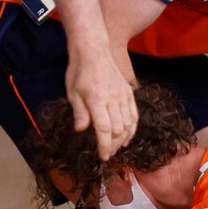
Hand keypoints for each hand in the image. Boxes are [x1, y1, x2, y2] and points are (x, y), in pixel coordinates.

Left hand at [66, 40, 136, 158]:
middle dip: (113, 145)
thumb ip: (79, 112)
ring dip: (124, 139)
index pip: (104, 129)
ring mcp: (123, 95)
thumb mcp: (73, 93)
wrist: (93, 51)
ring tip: (117, 147)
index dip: (104, 146)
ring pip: (129, 124)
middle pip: (118, 130)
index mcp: (97, 100)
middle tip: (108, 154)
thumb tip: (81, 130)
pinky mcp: (129, 92)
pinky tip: (128, 136)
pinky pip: (134, 114)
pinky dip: (133, 128)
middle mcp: (113, 98)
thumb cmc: (79, 72)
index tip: (103, 157)